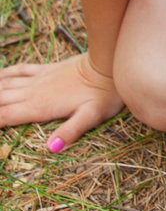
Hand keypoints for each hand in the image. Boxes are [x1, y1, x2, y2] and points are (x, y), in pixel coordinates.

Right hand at [0, 52, 124, 152]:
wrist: (110, 62)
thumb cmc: (104, 94)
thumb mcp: (92, 116)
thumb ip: (72, 131)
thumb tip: (52, 148)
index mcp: (39, 107)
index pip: (3, 117)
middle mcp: (32, 92)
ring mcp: (37, 79)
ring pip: (3, 86)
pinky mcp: (44, 69)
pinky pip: (17, 71)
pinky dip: (2, 75)